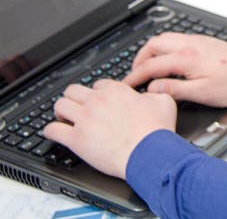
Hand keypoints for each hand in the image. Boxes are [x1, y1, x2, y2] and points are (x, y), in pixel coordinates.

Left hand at [43, 80, 176, 178]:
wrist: (149, 153)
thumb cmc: (156, 131)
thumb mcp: (164, 102)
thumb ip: (155, 93)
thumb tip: (150, 94)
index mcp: (116, 91)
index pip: (98, 85)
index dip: (98, 94)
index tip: (99, 102)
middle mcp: (97, 101)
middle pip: (73, 90)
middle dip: (74, 98)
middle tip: (78, 108)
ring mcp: (84, 119)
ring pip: (59, 105)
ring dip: (61, 112)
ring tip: (65, 119)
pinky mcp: (76, 139)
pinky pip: (52, 130)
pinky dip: (51, 131)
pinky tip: (55, 133)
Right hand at [123, 33, 226, 107]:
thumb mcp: (202, 93)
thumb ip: (175, 90)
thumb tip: (152, 88)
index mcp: (186, 58)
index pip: (151, 65)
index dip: (135, 76)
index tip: (126, 85)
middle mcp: (190, 45)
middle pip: (153, 44)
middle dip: (139, 58)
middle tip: (134, 73)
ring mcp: (197, 40)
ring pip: (165, 38)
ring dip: (151, 50)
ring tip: (148, 66)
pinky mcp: (203, 41)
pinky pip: (176, 38)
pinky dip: (165, 47)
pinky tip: (167, 59)